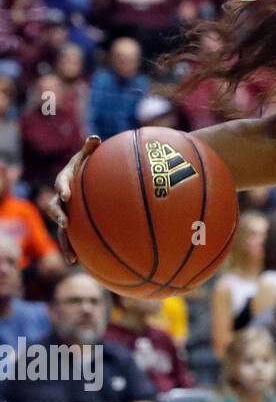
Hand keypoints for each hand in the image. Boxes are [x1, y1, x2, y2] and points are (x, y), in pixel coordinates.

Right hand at [46, 135, 101, 259]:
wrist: (83, 181)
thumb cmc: (89, 166)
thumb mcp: (89, 156)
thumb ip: (91, 149)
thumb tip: (94, 138)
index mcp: (66, 180)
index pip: (61, 183)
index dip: (62, 187)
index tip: (66, 194)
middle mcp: (61, 198)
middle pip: (55, 207)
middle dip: (59, 215)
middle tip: (65, 222)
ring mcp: (65, 213)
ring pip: (61, 229)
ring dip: (65, 242)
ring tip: (71, 257)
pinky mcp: (73, 225)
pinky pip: (73, 238)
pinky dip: (76, 250)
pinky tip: (82, 264)